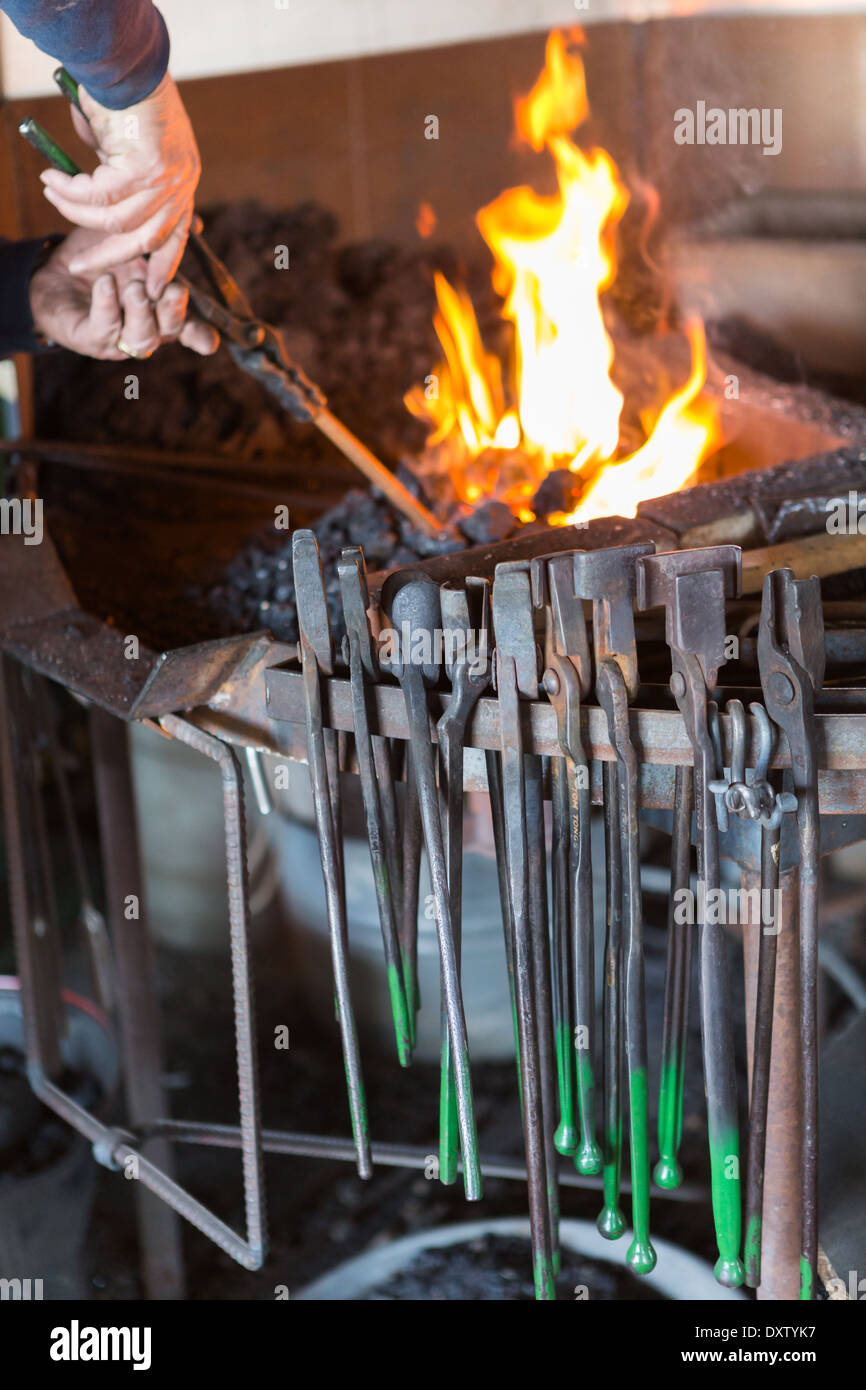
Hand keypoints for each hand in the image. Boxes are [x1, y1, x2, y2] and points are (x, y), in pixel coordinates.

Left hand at [29, 229, 218, 359]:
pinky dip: (107, 305)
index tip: (209, 340)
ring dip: (141, 313)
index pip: (190, 329)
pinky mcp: (89, 338)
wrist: (52, 270)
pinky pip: (104, 329)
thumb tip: (196, 223)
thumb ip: (163, 237)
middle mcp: (145, 327)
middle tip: (171, 289)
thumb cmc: (97, 259)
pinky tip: (105, 282)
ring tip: (134, 287)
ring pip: (143, 340)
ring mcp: (119, 338)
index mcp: (160, 310)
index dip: (201, 336)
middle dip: (173, 312)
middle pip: (171, 332)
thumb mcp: (131, 241)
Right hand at [39, 73, 199, 298]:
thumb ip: (119, 175)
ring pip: (115, 220)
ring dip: (76, 211)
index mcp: (182, 180)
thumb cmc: (125, 93)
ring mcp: (166, 178)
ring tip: (53, 194)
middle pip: (146, 240)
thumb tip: (96, 197)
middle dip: (109, 257)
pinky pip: (99, 196)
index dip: (162, 265)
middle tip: (79, 266)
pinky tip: (54, 181)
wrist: (127, 58)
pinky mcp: (145, 168)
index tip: (148, 289)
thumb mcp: (127, 146)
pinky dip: (72, 192)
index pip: (178, 235)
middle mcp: (180, 183)